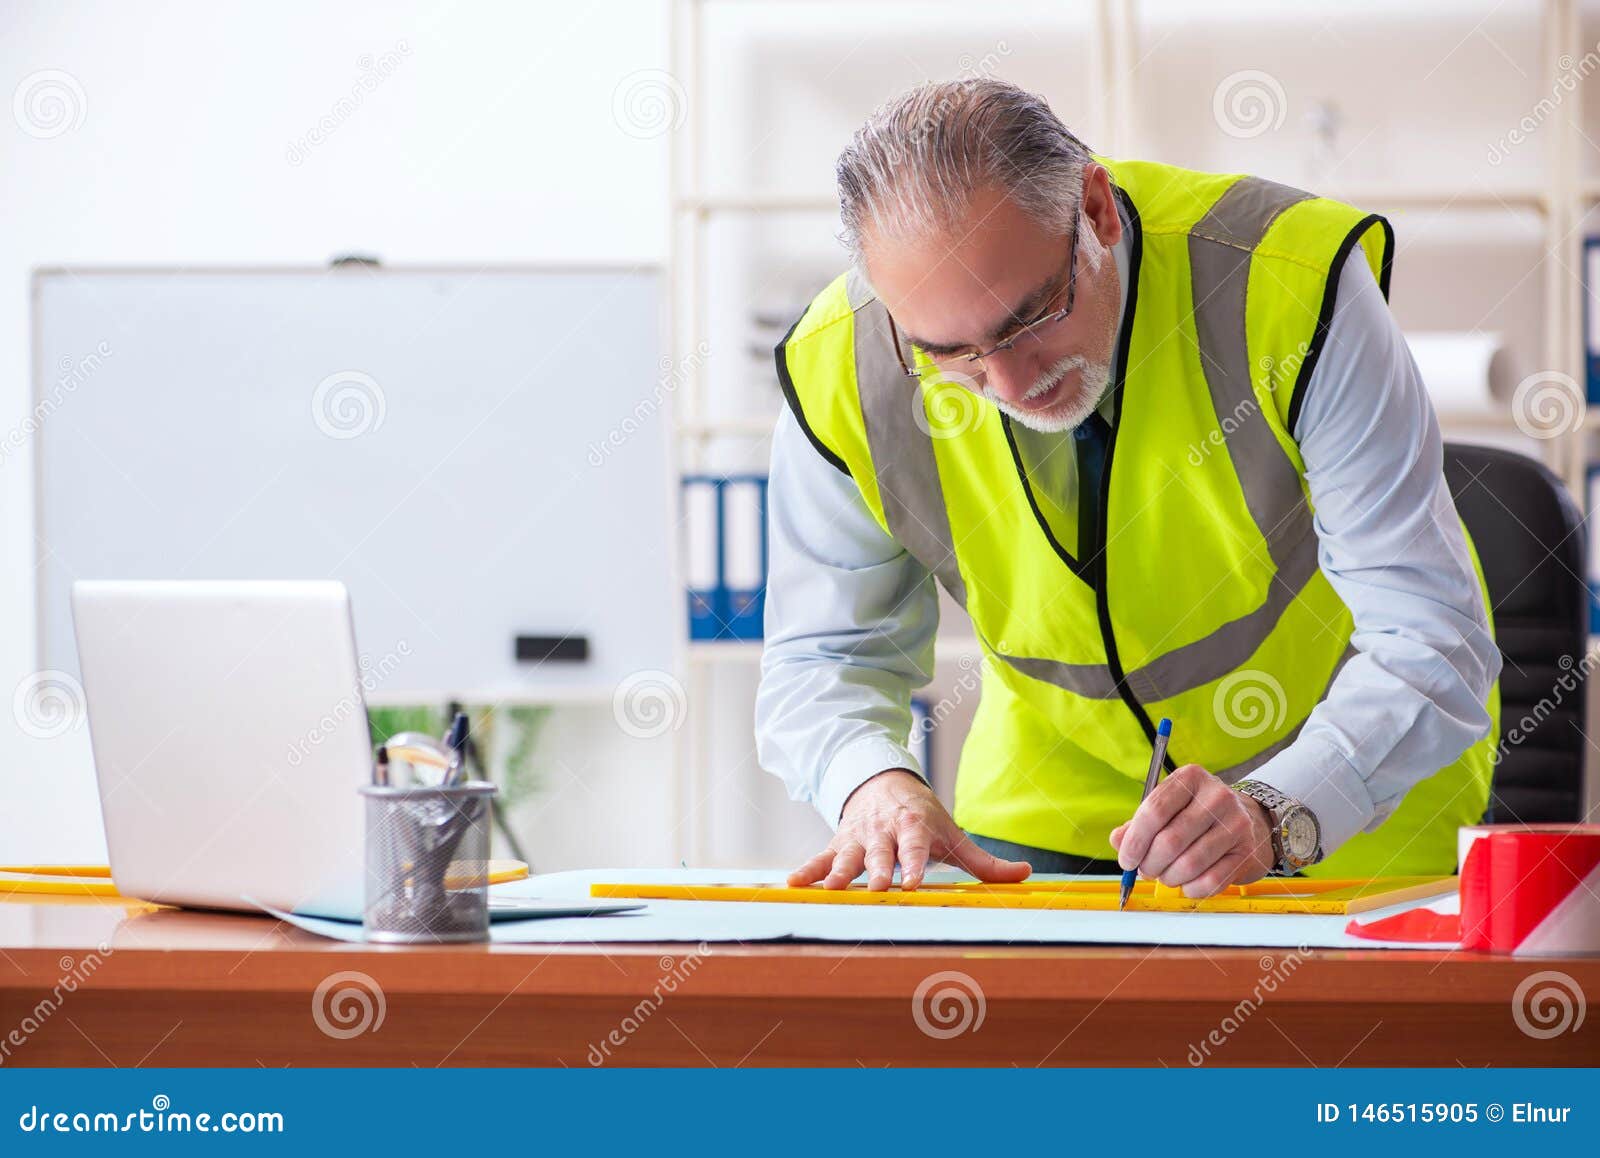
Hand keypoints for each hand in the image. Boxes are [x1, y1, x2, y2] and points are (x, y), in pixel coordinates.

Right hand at [788, 769, 1031, 891]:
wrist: (882, 782)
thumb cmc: (923, 817)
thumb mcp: (953, 834)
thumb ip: (985, 862)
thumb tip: (1025, 875)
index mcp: (913, 828)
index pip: (914, 849)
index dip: (913, 866)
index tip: (912, 885)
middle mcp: (883, 832)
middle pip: (879, 855)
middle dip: (876, 872)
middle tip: (874, 890)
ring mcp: (858, 838)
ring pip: (847, 856)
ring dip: (836, 873)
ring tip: (829, 889)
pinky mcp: (838, 843)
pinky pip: (820, 857)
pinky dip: (807, 870)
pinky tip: (792, 884)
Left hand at [1108, 764, 1275, 897]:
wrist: (1246, 818)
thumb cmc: (1194, 814)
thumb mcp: (1166, 808)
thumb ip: (1137, 824)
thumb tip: (1117, 840)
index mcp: (1190, 778)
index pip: (1154, 812)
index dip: (1134, 842)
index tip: (1126, 860)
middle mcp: (1217, 796)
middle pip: (1170, 841)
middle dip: (1149, 864)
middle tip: (1145, 871)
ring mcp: (1236, 823)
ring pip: (1189, 864)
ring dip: (1169, 878)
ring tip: (1165, 875)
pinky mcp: (1247, 851)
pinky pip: (1211, 881)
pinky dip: (1191, 889)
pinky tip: (1186, 883)